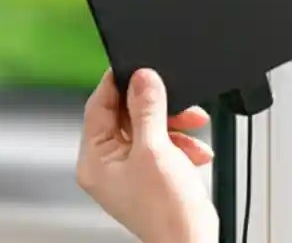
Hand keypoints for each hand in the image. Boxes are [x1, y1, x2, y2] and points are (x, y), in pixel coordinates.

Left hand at [77, 68, 217, 242]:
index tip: (136, 67)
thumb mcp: (155, 149)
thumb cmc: (167, 213)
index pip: (98, 107)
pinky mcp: (150, 176)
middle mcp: (107, 165)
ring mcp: (129, 171)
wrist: (192, 242)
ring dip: (174, 125)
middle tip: (174, 97)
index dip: (118, 84)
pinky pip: (162, 145)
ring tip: (193, 124)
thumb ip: (147, 109)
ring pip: (148, 129)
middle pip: (126, 116)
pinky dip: (180, 144)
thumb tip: (142, 78)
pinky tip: (196, 150)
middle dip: (158, 108)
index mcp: (94, 160)